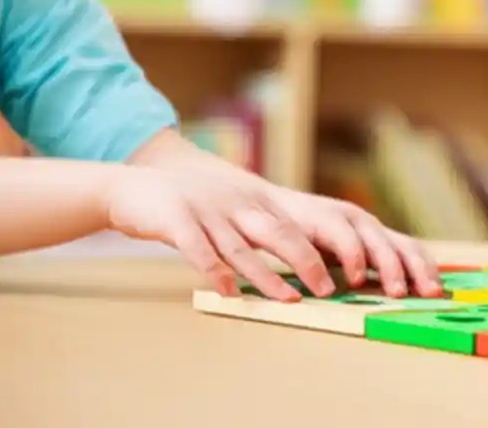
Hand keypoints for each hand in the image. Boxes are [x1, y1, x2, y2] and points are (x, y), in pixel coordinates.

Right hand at [104, 166, 442, 302]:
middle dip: (309, 262)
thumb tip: (309, 264)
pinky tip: (229, 293)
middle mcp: (238, 203)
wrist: (133, 187)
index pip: (302, 226)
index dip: (328, 249)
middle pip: (281, 232)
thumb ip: (266, 232)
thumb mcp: (235, 210)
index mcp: (257, 201)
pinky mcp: (176, 220)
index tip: (354, 273)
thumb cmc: (191, 207)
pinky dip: (215, 271)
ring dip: (267, 276)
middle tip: (332, 290)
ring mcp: (208, 210)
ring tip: (291, 300)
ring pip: (243, 245)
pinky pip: (199, 249)